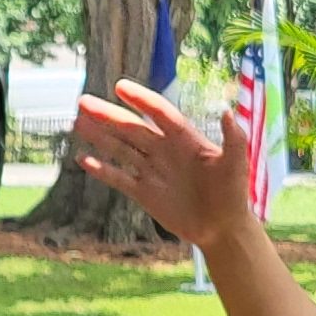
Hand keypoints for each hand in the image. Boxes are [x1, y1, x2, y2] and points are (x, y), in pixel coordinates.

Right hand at [73, 82, 258, 251]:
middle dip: (108, 115)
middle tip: (83, 101)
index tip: (120, 86)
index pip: (159, 113)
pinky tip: (82, 159)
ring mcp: (152, 171)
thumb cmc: (233, 195)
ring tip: (78, 122)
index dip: (141, 100)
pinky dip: (101, 169)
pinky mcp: (144, 192)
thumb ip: (234, 139)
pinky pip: (118, 178)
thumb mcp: (237, 164)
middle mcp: (165, 150)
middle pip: (131, 128)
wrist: (223, 229)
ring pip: (120, 148)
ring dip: (99, 136)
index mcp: (185, 139)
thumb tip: (227, 112)